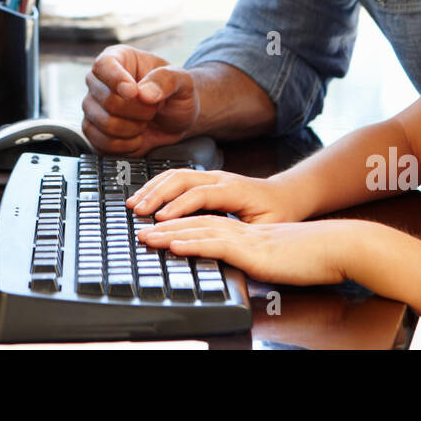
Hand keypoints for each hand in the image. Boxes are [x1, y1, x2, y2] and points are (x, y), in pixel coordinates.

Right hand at [81, 45, 199, 155]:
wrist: (175, 119)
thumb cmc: (176, 94)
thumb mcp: (183, 81)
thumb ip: (167, 80)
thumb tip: (144, 93)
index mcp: (118, 59)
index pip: (103, 66)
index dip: (116, 80)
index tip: (133, 92)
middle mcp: (100, 81)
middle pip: (107, 100)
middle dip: (139, 111)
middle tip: (154, 108)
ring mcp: (93, 107)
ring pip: (105, 124)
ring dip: (133, 129)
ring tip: (146, 121)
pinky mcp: (93, 131)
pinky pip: (102, 143)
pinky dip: (126, 145)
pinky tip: (137, 137)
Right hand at [126, 169, 301, 223]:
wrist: (286, 195)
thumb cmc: (279, 213)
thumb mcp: (268, 227)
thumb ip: (245, 235)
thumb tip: (222, 246)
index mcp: (234, 190)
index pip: (199, 194)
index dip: (177, 206)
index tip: (160, 219)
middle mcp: (220, 178)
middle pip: (181, 178)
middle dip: (156, 194)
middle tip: (138, 212)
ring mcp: (212, 176)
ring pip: (176, 174)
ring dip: (153, 188)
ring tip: (134, 203)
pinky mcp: (206, 179)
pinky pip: (178, 176)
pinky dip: (159, 185)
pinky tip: (146, 197)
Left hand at [136, 216, 359, 286]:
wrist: (338, 247)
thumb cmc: (312, 256)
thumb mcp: (276, 257)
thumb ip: (254, 258)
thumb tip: (238, 264)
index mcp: (245, 232)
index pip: (204, 223)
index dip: (177, 224)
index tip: (154, 229)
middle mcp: (241, 230)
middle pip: (195, 222)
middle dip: (163, 225)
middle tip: (138, 229)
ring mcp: (246, 238)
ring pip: (199, 229)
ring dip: (169, 232)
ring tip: (145, 236)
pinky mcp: (253, 250)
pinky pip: (217, 244)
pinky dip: (192, 244)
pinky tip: (174, 246)